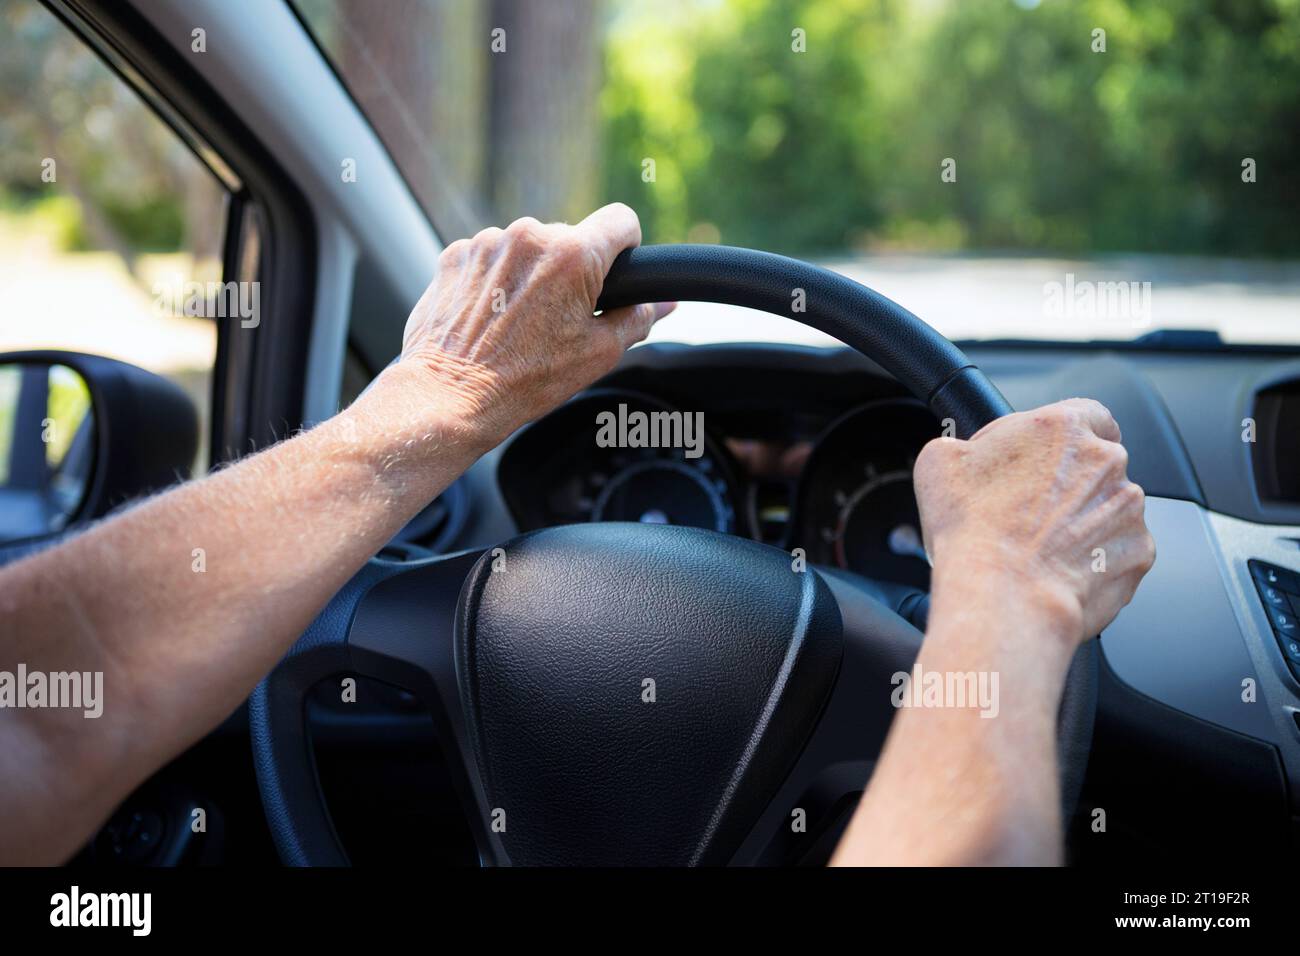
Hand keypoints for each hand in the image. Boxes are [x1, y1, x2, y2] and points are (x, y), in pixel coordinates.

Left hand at [388, 203, 673, 450]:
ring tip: (518, 323)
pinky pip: (489, 257)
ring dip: (530, 274)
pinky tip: (490, 318)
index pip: (621, 220)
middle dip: (571, 270)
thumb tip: (665, 304)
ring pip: (526, 248)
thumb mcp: (597, 354)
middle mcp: (529, 235)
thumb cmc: (526, 380)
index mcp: (572, 255)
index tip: (615, 271)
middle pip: (569, 238)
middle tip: (560, 317)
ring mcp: (487, 242)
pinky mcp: (455, 255)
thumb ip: (638, 318)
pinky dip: (494, 281)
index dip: (625, 246)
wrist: (451, 395)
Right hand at [913, 398, 1155, 644]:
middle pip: (1097, 464)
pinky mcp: (1138, 553)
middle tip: (1030, 510)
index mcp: (1064, 428)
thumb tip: (965, 454)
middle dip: (1070, 484)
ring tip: (1042, 548)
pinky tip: (1060, 570)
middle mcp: (1106, 462)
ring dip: (1084, 522)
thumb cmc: (973, 530)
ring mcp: (1128, 509)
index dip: (1067, 437)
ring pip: (1109, 509)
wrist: (1003, 595)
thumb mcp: (939, 463)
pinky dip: (1096, 559)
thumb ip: (963, 445)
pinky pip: (1119, 551)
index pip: (1087, 414)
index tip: (1050, 456)